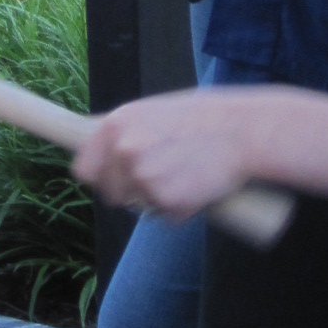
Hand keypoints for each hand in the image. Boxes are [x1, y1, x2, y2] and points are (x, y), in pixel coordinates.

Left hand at [74, 86, 261, 220]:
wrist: (243, 131)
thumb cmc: (206, 118)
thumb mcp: (156, 112)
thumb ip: (129, 132)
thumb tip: (105, 151)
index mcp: (117, 124)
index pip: (84, 168)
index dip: (100, 178)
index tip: (113, 181)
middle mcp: (123, 151)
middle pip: (110, 194)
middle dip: (130, 194)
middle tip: (160, 181)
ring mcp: (143, 178)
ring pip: (141, 206)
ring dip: (160, 200)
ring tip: (187, 175)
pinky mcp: (165, 201)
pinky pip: (167, 215)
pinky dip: (182, 209)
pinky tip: (199, 185)